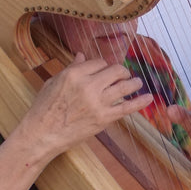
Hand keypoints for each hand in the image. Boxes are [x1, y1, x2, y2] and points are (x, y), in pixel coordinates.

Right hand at [18, 53, 151, 152]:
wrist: (42, 134)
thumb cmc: (44, 108)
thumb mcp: (54, 82)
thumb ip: (71, 68)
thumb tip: (82, 55)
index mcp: (75, 74)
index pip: (99, 62)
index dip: (104, 66)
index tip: (105, 71)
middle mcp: (88, 85)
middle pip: (115, 71)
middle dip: (122, 71)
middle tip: (124, 75)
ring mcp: (97, 102)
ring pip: (124, 87)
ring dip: (134, 83)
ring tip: (137, 82)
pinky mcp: (104, 118)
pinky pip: (127, 108)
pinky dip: (140, 102)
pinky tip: (149, 98)